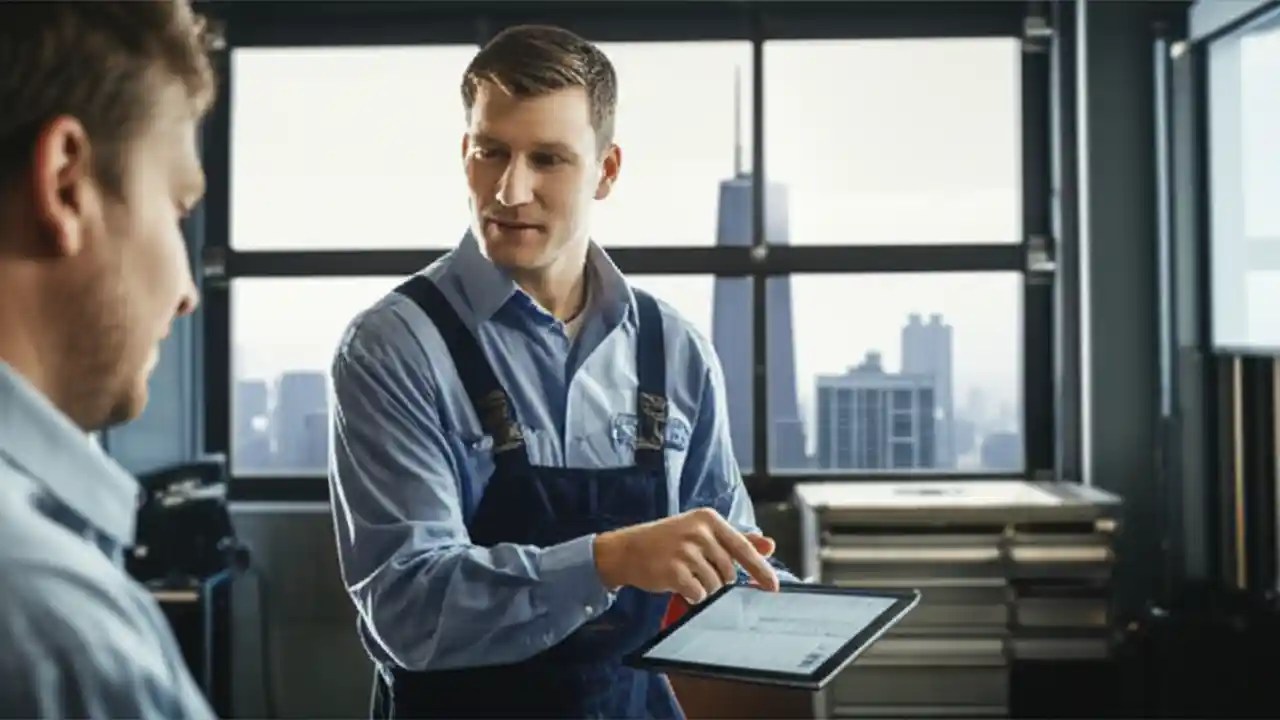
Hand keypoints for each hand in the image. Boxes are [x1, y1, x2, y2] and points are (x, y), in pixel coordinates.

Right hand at [593, 507, 779, 603]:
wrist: (627, 550)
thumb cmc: (667, 542)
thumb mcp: (701, 532)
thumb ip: (735, 540)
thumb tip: (769, 545)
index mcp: (709, 519)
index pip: (743, 548)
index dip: (761, 569)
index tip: (773, 587)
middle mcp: (699, 531)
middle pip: (729, 572)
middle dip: (718, 580)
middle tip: (696, 571)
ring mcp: (686, 550)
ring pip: (715, 585)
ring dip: (704, 589)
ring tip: (685, 576)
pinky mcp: (674, 570)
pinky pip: (698, 594)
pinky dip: (692, 596)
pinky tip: (679, 585)